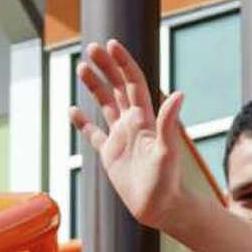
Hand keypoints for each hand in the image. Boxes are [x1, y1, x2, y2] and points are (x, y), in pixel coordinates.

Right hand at [72, 41, 190, 231]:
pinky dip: (83, 123)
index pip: (133, 82)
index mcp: (145, 118)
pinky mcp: (111, 154)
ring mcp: (121, 138)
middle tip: (90, 48)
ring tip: (81, 68)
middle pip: (117, 87)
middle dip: (105, 67)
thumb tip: (179, 93)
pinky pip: (94, 134)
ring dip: (95, 86)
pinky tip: (73, 110)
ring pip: (105, 104)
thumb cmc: (167, 180)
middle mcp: (133, 123)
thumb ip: (169, 122)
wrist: (160, 207)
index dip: (122, 63)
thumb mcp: (167, 150)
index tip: (111, 44)